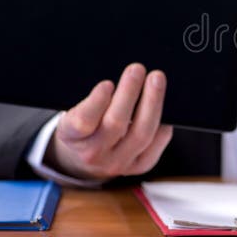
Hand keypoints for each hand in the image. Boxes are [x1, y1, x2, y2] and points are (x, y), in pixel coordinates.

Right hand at [44, 63, 172, 180]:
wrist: (86, 159)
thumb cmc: (84, 126)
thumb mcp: (74, 112)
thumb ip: (92, 100)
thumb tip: (123, 76)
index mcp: (71, 137)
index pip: (83, 122)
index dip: (96, 103)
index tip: (107, 83)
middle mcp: (93, 154)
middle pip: (116, 125)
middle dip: (129, 93)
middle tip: (137, 69)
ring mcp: (118, 163)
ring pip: (141, 134)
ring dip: (152, 103)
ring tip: (156, 79)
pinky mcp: (139, 166)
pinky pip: (156, 143)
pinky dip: (163, 122)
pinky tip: (164, 105)